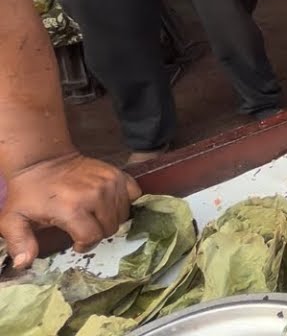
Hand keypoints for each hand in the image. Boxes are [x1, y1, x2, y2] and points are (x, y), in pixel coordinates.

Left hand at [0, 153, 140, 269]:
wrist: (43, 161)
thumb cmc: (29, 194)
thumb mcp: (14, 220)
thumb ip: (19, 242)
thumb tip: (23, 264)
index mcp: (71, 209)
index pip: (92, 237)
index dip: (85, 244)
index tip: (76, 242)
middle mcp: (95, 196)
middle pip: (110, 227)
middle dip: (98, 232)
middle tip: (83, 227)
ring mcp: (109, 183)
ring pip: (122, 213)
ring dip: (110, 218)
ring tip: (94, 215)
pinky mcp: (117, 174)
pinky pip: (134, 194)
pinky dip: (125, 201)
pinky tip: (109, 203)